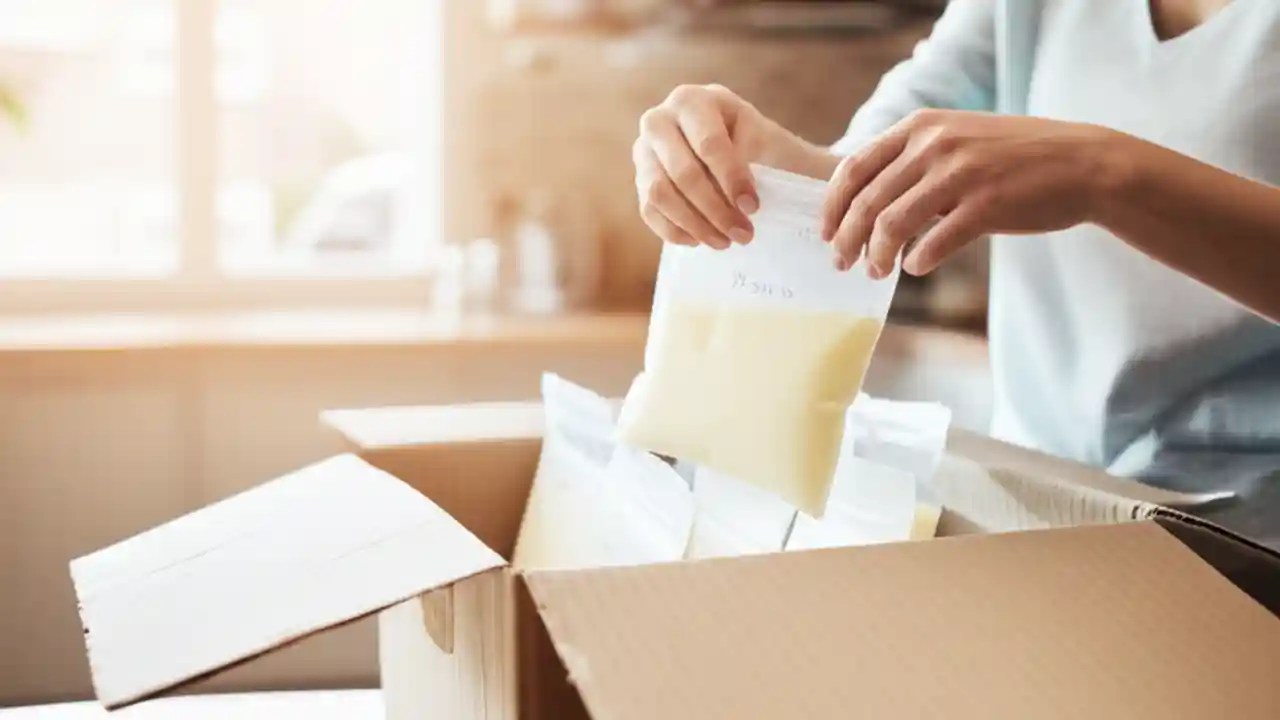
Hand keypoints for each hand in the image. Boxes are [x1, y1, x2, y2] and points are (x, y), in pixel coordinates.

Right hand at [633, 84, 774, 248]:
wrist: (752, 157)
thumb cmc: (762, 146)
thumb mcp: (768, 140)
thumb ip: (755, 155)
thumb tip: (737, 193)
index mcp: (692, 100)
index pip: (708, 143)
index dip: (731, 178)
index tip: (752, 207)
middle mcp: (659, 120)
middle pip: (682, 172)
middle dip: (715, 209)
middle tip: (743, 234)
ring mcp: (644, 151)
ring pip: (660, 193)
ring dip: (695, 224)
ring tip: (725, 241)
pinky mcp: (640, 180)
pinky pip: (649, 211)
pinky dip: (675, 231)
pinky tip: (701, 240)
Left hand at [821, 109, 1121, 276]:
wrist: (1082, 163)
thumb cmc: (1013, 158)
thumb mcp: (957, 138)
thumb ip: (912, 159)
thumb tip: (864, 201)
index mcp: (920, 127)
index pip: (854, 167)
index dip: (832, 206)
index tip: (826, 233)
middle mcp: (934, 145)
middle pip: (867, 201)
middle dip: (847, 239)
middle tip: (842, 264)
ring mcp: (960, 174)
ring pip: (892, 224)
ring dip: (876, 255)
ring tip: (876, 272)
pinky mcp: (986, 205)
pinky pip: (933, 243)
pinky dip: (916, 261)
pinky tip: (915, 267)